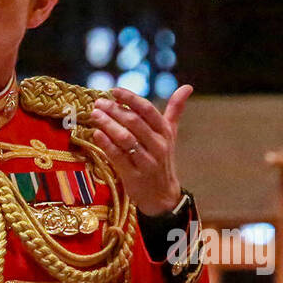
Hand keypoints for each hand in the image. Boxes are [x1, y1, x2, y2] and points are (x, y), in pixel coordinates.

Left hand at [87, 84, 192, 214]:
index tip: (114, 90)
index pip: (148, 110)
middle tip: (99, 103)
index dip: (130, 98)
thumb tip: (187, 87)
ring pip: (126, 138)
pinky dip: (107, 144)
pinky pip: (119, 157)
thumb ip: (175, 110)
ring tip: (95, 115)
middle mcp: (158, 146)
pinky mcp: (135, 176)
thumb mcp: (170, 135)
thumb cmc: (162, 160)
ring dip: (108, 125)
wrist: (162, 195)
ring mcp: (147, 161)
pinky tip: (96, 134)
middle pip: (135, 122)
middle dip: (115, 110)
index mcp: (165, 133)